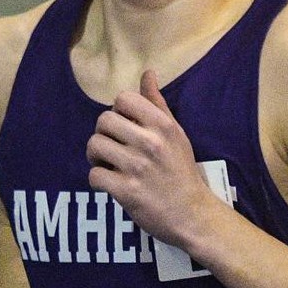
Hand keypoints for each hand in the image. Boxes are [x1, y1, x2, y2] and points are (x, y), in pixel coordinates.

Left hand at [86, 70, 219, 247]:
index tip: (123, 127)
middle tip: (111, 147)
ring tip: (107, 164)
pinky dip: (97, 180)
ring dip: (95, 156)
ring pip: (94, 146)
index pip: (123, 99)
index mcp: (163, 125)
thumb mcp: (176, 133)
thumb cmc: (182, 171)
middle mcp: (150, 142)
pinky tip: (109, 183)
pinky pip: (94, 175)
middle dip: (102, 134)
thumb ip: (157, 104)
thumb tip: (147, 73)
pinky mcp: (127, 191)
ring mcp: (138, 167)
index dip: (117, 111)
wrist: (192, 214)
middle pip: (103, 121)